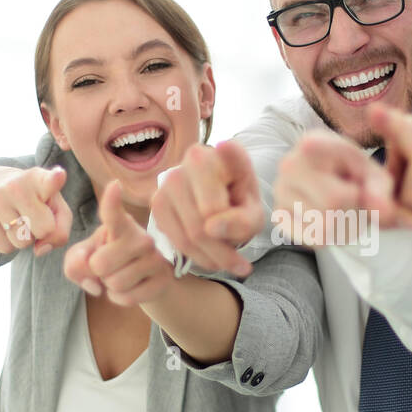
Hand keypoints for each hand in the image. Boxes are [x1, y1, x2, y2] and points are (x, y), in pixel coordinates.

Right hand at [0, 165, 71, 256]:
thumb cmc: (37, 202)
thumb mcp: (57, 210)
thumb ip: (60, 231)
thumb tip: (40, 250)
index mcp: (39, 179)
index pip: (49, 181)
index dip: (54, 180)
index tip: (59, 175)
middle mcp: (16, 186)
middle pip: (44, 230)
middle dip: (43, 231)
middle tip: (34, 216)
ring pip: (23, 242)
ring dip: (26, 238)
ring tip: (19, 219)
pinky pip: (5, 248)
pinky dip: (9, 244)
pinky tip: (5, 225)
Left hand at [64, 181, 174, 304]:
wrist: (144, 281)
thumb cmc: (110, 261)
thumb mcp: (85, 257)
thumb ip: (75, 261)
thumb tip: (90, 270)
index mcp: (120, 225)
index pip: (113, 214)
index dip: (112, 202)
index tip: (114, 186)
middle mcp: (141, 237)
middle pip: (99, 264)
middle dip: (96, 273)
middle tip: (107, 268)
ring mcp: (155, 258)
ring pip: (115, 283)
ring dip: (110, 287)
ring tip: (120, 277)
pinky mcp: (163, 279)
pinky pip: (128, 297)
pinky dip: (120, 299)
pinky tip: (130, 289)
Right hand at [150, 141, 259, 276]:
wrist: (222, 209)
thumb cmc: (242, 208)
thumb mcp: (254, 216)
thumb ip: (243, 222)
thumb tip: (210, 227)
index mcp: (228, 153)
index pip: (226, 167)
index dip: (228, 160)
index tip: (225, 148)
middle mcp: (196, 157)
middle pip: (207, 217)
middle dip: (225, 249)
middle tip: (240, 263)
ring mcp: (171, 178)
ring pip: (190, 233)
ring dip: (212, 257)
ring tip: (228, 262)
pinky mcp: (157, 201)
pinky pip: (175, 239)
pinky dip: (195, 256)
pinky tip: (211, 257)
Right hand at [272, 130, 411, 247]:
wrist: (334, 176)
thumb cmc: (356, 172)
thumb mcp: (375, 175)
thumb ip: (382, 192)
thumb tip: (384, 215)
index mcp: (314, 144)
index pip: (338, 188)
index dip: (356, 196)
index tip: (358, 187)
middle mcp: (289, 164)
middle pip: (331, 206)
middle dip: (353, 211)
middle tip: (355, 201)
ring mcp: (280, 190)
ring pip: (322, 228)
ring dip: (344, 227)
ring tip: (345, 209)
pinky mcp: (278, 214)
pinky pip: (312, 239)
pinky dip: (329, 237)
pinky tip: (331, 220)